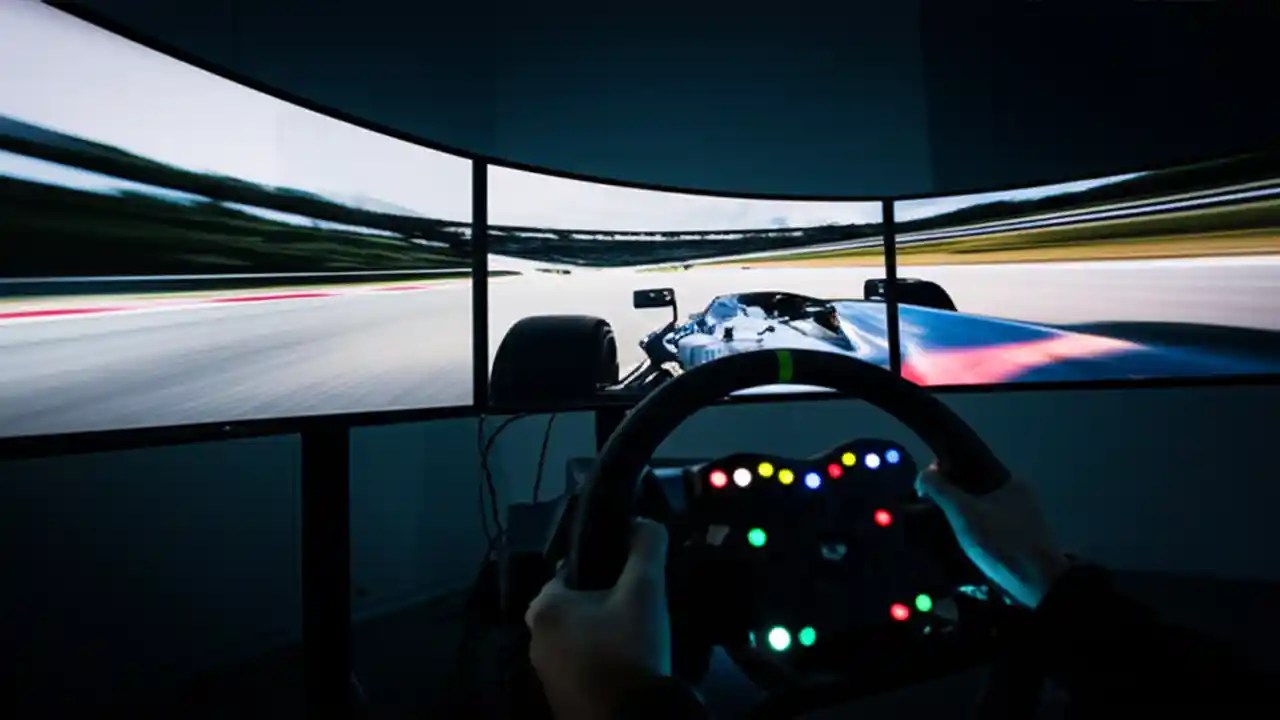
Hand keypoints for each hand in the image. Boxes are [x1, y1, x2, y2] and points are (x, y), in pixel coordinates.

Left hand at [526, 519, 672, 719]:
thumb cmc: (629, 648)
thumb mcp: (645, 590)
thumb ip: (646, 548)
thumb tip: (645, 521)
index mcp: (544, 607)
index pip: (570, 570)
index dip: (602, 568)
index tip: (630, 576)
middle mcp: (534, 638)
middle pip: (575, 605)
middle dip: (603, 603)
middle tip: (638, 606)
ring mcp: (544, 673)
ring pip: (578, 638)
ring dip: (602, 634)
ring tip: (637, 637)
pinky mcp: (558, 699)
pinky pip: (581, 667)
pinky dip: (600, 662)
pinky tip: (627, 665)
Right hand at [916, 464, 1069, 607]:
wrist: (1037, 585)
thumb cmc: (1002, 542)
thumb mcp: (965, 513)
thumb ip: (942, 491)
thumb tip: (923, 474)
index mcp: (1010, 481)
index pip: (970, 467)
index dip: (944, 474)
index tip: (925, 489)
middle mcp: (1018, 496)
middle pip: (974, 490)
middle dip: (951, 499)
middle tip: (928, 510)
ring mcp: (1020, 519)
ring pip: (979, 511)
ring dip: (959, 518)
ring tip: (937, 527)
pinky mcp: (1017, 540)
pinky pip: (987, 529)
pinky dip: (971, 533)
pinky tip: (955, 542)